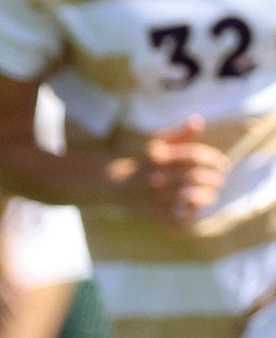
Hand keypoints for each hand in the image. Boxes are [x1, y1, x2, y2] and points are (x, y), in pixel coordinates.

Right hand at [112, 116, 229, 222]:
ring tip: (212, 194)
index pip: (194, 156)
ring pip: (190, 196)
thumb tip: (199, 121)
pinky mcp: (153, 211)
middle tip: (220, 180)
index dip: (214, 159)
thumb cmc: (142, 162)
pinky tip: (195, 210)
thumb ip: (179, 134)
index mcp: (160, 157)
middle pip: (195, 176)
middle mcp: (157, 175)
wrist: (113, 183)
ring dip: (207, 196)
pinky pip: (177, 217)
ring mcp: (154, 194)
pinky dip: (190, 215)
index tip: (223, 165)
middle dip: (214, 179)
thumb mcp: (157, 144)